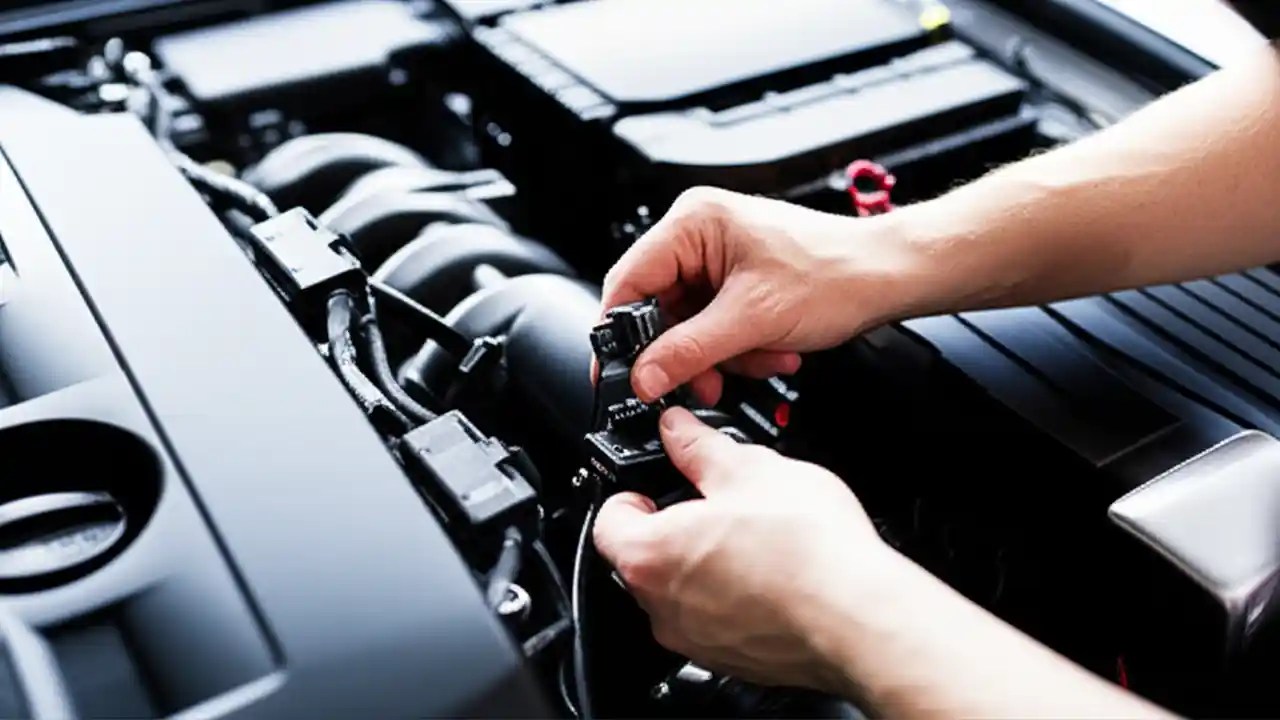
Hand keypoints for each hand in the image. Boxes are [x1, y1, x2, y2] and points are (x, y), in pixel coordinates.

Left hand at [592, 407, 899, 692]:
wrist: (860, 619)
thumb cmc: (807, 551)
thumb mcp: (750, 469)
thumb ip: (699, 446)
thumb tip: (677, 430)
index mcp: (649, 555)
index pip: (608, 518)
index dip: (632, 491)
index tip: (658, 480)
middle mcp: (661, 607)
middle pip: (643, 556)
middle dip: (674, 526)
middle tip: (717, 502)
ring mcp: (695, 640)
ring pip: (681, 590)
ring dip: (705, 562)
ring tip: (755, 537)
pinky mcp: (732, 659)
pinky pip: (715, 620)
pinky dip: (733, 596)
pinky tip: (773, 573)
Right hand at [601, 186, 925, 403]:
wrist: (887, 277)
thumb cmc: (837, 274)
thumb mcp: (751, 321)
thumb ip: (688, 351)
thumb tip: (643, 375)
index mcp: (693, 222)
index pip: (629, 281)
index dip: (618, 334)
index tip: (616, 374)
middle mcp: (699, 232)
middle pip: (659, 309)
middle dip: (686, 352)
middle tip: (701, 381)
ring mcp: (718, 256)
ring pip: (687, 325)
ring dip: (719, 354)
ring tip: (758, 358)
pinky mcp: (736, 280)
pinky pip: (714, 325)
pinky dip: (737, 348)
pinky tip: (770, 350)